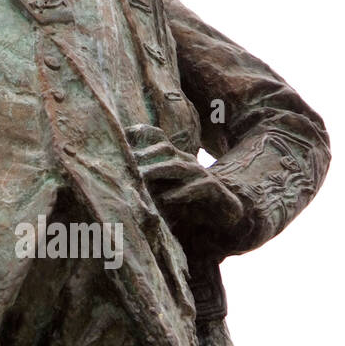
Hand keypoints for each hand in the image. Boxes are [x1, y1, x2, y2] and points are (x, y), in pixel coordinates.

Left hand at [127, 125, 243, 232]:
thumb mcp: (165, 190)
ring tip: (141, 176)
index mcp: (175, 158)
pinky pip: (199, 187)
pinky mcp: (214, 189)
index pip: (158, 139)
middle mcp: (187, 161)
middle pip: (165, 150)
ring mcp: (201, 174)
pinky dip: (182, 193)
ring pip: (179, 167)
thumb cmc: (189, 200)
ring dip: (158, 170)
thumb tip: (120, 181)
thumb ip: (148, 184)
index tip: (121, 134)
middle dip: (144, 155)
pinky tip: (167, 199)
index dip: (141, 133)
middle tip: (124, 162)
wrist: (224, 212)